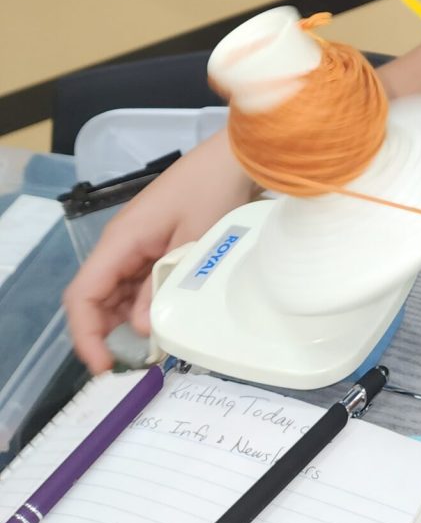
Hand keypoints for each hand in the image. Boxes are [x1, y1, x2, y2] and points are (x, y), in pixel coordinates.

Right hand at [63, 130, 253, 372]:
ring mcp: (136, 242)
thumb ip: (162, 287)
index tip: (103, 366)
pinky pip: (138, 279)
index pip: (82, 294)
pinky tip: (165, 316)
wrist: (234, 156)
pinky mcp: (154, 242)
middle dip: (105, 332)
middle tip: (134, 362)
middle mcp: (120, 243)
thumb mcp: (191, 244)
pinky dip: (145, 302)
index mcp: (121, 240)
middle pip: (95, 296)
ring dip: (127, 319)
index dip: (85, 334)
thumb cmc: (213, 191)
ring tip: (154, 345)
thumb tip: (142, 331)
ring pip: (116, 291)